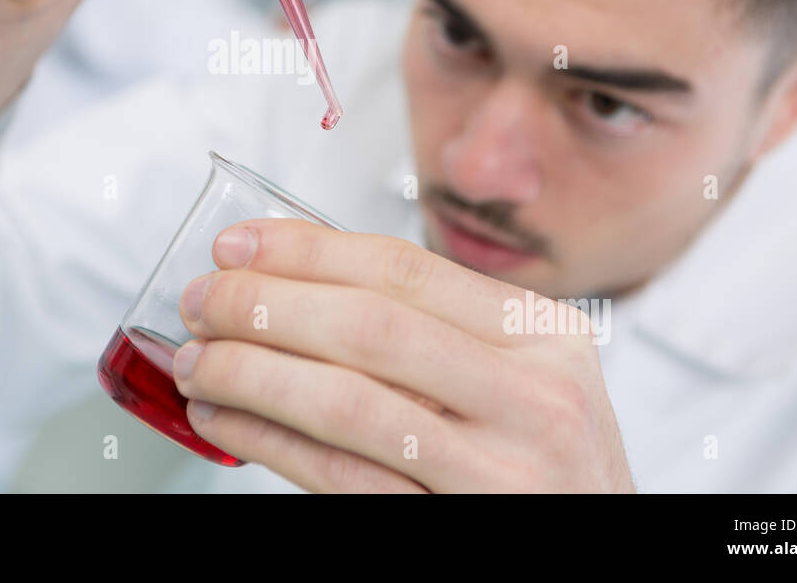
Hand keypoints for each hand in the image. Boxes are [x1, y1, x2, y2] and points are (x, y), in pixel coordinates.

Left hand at [174, 219, 635, 492]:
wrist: (599, 556)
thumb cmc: (543, 466)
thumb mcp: (520, 381)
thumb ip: (433, 334)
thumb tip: (291, 284)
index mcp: (544, 333)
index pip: (402, 268)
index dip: (304, 250)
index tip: (235, 245)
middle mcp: (538, 394)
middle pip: (368, 326)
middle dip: (264, 306)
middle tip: (201, 303)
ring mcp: (506, 471)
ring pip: (347, 402)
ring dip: (252, 374)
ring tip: (197, 363)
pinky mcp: (462, 528)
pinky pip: (343, 479)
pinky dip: (271, 443)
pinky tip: (228, 423)